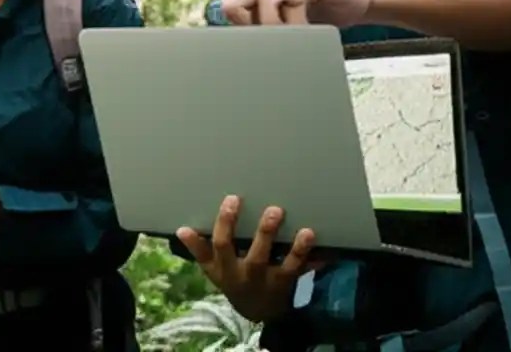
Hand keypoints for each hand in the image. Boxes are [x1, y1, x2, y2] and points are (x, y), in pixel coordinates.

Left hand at [150, 0, 372, 27]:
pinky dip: (294, 28)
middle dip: (241, 27)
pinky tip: (307, 30)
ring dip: (274, 32)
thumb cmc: (313, 14)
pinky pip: (285, 7)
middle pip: (227, 4)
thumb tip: (239, 55)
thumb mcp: (281, 30)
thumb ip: (258, 37)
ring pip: (255, 8)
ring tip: (294, 37)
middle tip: (268, 36)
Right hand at [176, 195, 317, 322]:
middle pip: (257, 256)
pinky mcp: (290, 283)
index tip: (232, 199)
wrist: (255, 311)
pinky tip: (329, 251)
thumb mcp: (213, 269)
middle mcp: (249, 275)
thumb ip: (199, 250)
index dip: (226, 223)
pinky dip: (316, 262)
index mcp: (227, 269)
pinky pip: (305, 273)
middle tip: (275, 209)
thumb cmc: (232, 280)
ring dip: (297, 249)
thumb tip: (181, 229)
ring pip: (286, 266)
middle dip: (266, 233)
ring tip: (306, 232)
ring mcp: (272, 281)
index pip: (222, 245)